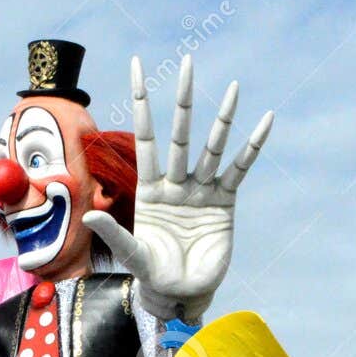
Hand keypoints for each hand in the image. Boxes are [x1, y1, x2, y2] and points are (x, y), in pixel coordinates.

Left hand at [83, 54, 271, 322]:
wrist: (182, 294)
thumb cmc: (153, 276)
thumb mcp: (132, 255)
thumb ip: (114, 234)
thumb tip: (90, 216)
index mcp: (150, 189)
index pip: (146, 139)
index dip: (142, 105)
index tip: (137, 69)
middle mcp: (176, 183)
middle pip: (181, 134)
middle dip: (184, 100)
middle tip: (186, 63)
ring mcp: (201, 191)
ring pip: (212, 147)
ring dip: (223, 119)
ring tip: (233, 88)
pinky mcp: (224, 202)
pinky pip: (240, 169)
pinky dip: (252, 146)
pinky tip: (265, 120)